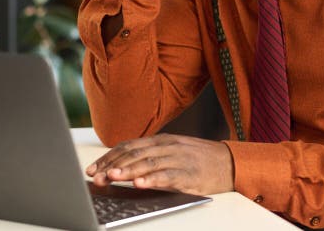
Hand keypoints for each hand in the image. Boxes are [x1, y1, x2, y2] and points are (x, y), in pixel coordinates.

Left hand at [85, 134, 233, 195]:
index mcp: (161, 140)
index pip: (128, 146)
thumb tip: (121, 165)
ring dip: (128, 170)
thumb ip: (150, 155)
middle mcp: (167, 146)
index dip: (109, 156)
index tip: (93, 168)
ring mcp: (178, 158)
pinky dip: (153, 179)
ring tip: (112, 176)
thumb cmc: (198, 159)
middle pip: (134, 154)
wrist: (229, 162)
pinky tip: (141, 184)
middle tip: (97, 176)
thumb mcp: (171, 151)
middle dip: (113, 165)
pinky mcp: (189, 173)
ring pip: (148, 163)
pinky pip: (168, 176)